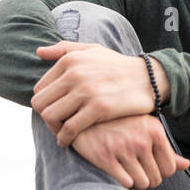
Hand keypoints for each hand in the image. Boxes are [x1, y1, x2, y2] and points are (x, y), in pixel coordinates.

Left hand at [31, 41, 157, 146]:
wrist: (150, 78)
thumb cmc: (120, 66)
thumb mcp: (93, 50)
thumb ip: (64, 49)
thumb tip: (39, 51)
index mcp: (70, 60)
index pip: (40, 88)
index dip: (45, 103)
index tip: (55, 111)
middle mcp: (74, 74)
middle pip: (41, 103)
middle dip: (45, 117)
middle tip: (57, 125)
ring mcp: (86, 91)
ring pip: (50, 116)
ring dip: (53, 128)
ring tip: (62, 132)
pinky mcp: (99, 108)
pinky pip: (70, 128)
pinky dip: (65, 138)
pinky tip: (68, 141)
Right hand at [69, 114, 189, 189]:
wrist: (86, 115)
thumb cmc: (121, 124)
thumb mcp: (146, 129)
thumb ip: (166, 149)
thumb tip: (186, 165)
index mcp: (155, 131)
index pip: (170, 169)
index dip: (160, 173)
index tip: (150, 167)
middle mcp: (141, 140)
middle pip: (156, 179)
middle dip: (148, 179)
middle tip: (137, 170)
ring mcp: (123, 148)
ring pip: (142, 183)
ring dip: (136, 182)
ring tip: (128, 171)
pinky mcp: (104, 157)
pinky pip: (126, 183)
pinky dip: (124, 182)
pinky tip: (118, 172)